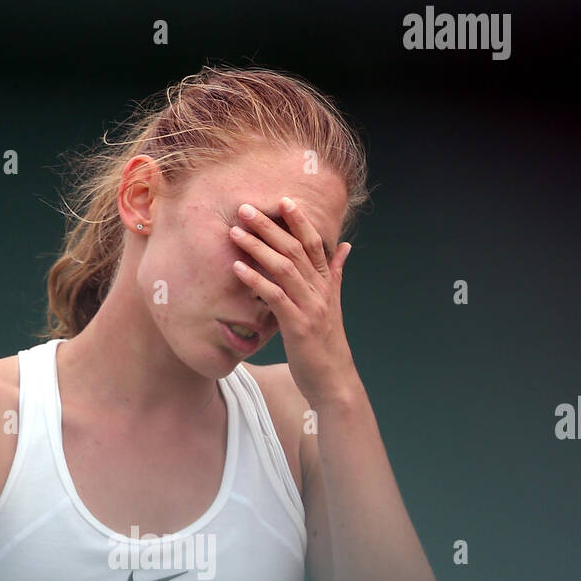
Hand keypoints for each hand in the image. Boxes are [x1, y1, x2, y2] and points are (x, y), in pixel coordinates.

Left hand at [230, 197, 357, 405]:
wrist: (333, 380)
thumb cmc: (326, 344)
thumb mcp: (332, 305)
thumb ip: (335, 274)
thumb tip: (345, 248)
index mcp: (326, 284)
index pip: (314, 243)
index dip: (299, 221)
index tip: (282, 200)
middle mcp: (320, 291)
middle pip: (295, 249)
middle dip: (269, 226)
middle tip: (245, 208)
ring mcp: (310, 307)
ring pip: (284, 268)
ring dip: (257, 247)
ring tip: (235, 232)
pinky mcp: (298, 326)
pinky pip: (275, 297)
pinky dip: (256, 280)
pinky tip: (238, 268)